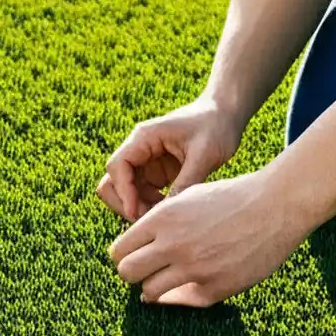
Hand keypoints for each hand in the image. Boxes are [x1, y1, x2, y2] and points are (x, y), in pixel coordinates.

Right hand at [96, 98, 242, 221]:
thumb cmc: (215, 127)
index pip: (117, 166)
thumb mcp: (204, 155)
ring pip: (124, 191)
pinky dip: (149, 207)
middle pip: (111, 181)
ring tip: (164, 218)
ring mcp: (145, 162)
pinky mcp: (155, 173)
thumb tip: (169, 212)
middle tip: (149, 221)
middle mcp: (138, 149)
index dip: (124, 192)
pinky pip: (141, 194)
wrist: (224, 114)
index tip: (138, 214)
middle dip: (125, 203)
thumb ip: (186, 182)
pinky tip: (170, 212)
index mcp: (144, 137)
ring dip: (137, 207)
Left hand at [107, 170, 314, 306]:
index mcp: (162, 218)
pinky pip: (185, 301)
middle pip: (126, 273)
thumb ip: (158, 223)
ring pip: (149, 293)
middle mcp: (174, 244)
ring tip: (167, 278)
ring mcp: (195, 268)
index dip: (123, 255)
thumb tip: (131, 252)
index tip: (134, 256)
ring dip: (154, 288)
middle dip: (132, 273)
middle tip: (146, 270)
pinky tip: (192, 283)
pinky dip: (184, 294)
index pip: (119, 250)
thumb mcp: (187, 199)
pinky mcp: (217, 287)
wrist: (276, 206)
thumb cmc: (231, 199)